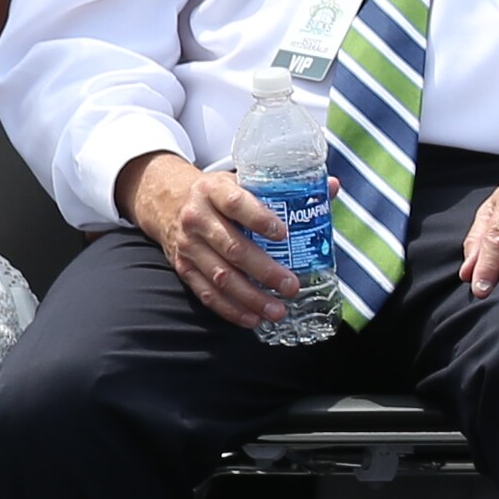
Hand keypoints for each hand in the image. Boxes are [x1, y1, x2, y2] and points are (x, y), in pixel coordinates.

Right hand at [116, 151, 297, 328]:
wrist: (167, 202)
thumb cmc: (217, 195)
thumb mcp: (242, 180)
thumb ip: (283, 187)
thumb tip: (331, 187)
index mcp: (214, 190)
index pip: (235, 203)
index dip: (259, 218)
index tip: (283, 233)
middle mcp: (197, 218)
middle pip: (232, 247)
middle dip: (264, 270)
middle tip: (291, 286)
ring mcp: (188, 245)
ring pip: (220, 275)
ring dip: (250, 297)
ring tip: (277, 310)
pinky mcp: (183, 268)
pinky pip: (206, 293)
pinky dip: (230, 309)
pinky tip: (252, 318)